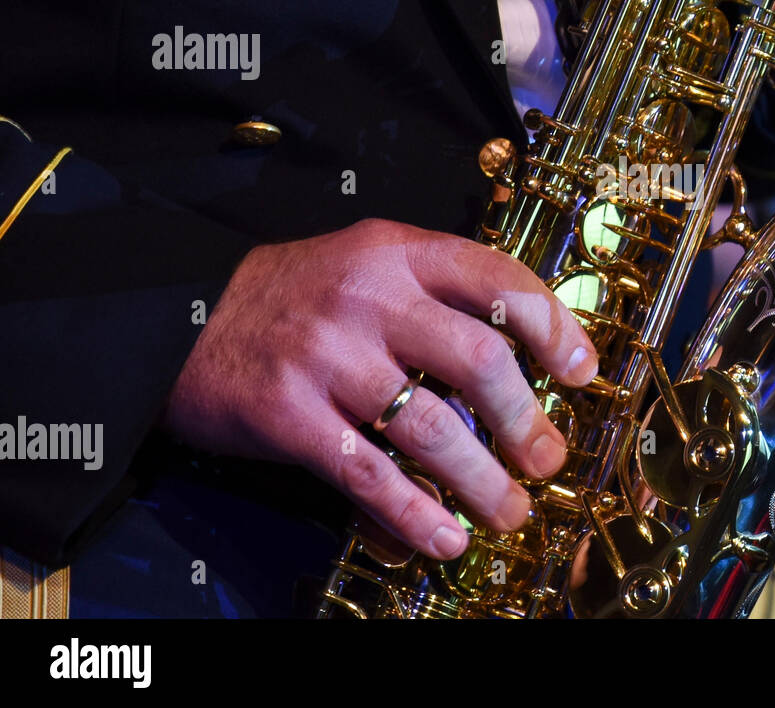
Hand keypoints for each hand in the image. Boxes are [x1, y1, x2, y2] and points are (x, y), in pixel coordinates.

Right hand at [163, 218, 597, 559]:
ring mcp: (329, 356)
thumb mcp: (363, 265)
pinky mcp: (290, 414)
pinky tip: (442, 536)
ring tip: (506, 510)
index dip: (553, 328)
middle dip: (526, 420)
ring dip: (482, 480)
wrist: (179, 315)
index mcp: (397, 253)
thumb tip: (518, 362)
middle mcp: (370, 298)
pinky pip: (369, 473)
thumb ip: (432, 296)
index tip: (582, 371)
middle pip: (480, 359)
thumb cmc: (288, 297)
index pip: (499, 279)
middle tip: (546, 459)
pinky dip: (414, 513)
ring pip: (433, 426)